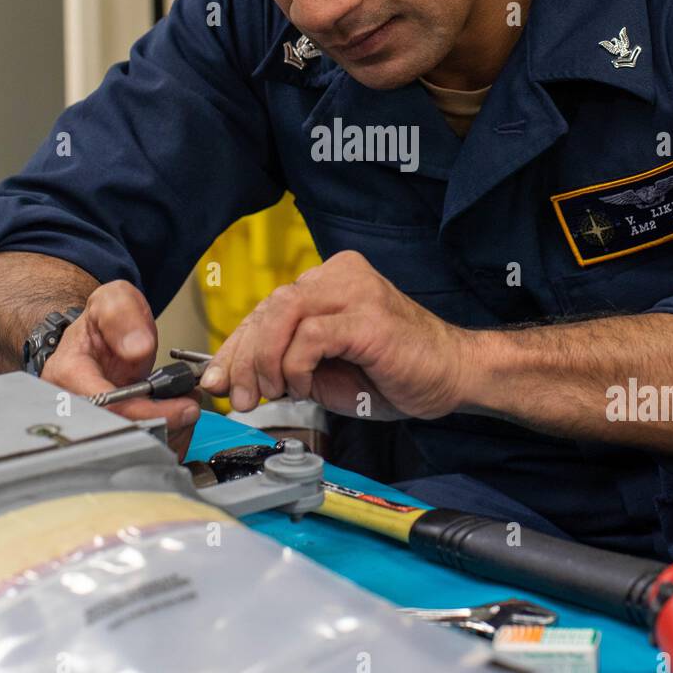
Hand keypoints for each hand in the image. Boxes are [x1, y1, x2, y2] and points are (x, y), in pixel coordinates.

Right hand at [40, 280, 200, 456]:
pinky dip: (167, 441)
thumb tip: (138, 348)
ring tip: (186, 407)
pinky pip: (140, 454)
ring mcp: (89, 428)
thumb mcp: (110, 301)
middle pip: (119, 435)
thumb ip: (122, 315)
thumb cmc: (99, 326)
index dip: (146, 411)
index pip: (105, 406)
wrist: (93, 343)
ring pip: (132, 452)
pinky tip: (176, 420)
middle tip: (190, 407)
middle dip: (164, 425)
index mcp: (67, 375)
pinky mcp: (108, 439)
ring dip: (170, 434)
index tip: (181, 406)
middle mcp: (72, 408)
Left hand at [199, 251, 469, 420]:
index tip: (217, 379)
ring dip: (265, 361)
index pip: (266, 308)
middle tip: (239, 397)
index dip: (235, 345)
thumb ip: (285, 366)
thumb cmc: (396, 373)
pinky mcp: (366, 316)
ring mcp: (354, 291)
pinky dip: (297, 366)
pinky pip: (310, 336)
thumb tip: (236, 380)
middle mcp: (338, 276)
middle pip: (267, 308)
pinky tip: (307, 386)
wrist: (455, 375)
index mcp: (329, 282)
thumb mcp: (326, 372)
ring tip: (273, 393)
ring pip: (281, 315)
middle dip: (242, 358)